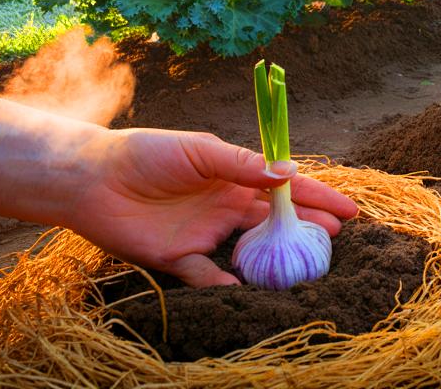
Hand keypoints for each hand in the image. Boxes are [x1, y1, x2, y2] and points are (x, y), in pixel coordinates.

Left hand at [68, 128, 358, 286]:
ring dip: (278, 259)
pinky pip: (210, 277)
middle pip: (276, 220)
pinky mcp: (180, 259)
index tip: (348, 210)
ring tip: (307, 268)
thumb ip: (240, 164)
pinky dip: (229, 285)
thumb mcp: (198, 150)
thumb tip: (287, 173)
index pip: (284, 185)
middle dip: (308, 228)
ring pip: (252, 250)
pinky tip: (250, 290)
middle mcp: (226, 205)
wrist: (93, 178)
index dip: (316, 196)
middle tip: (337, 240)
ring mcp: (206, 234)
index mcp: (233, 175)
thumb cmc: (147, 154)